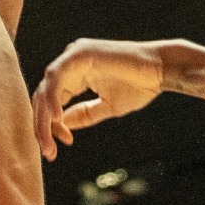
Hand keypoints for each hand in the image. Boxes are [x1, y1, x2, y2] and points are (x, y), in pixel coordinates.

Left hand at [31, 40, 170, 159]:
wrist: (161, 70)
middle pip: (43, 96)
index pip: (51, 101)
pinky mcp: (79, 53)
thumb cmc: (139, 86)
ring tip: (50, 142)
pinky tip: (56, 118)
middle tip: (48, 151)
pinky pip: (56, 78)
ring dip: (44, 118)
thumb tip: (61, 124)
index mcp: (75, 73)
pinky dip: (53, 99)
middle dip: (42, 126)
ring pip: (46, 89)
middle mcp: (70, 62)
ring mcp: (73, 55)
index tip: (60, 146)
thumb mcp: (106, 106)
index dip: (50, 126)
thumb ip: (83, 114)